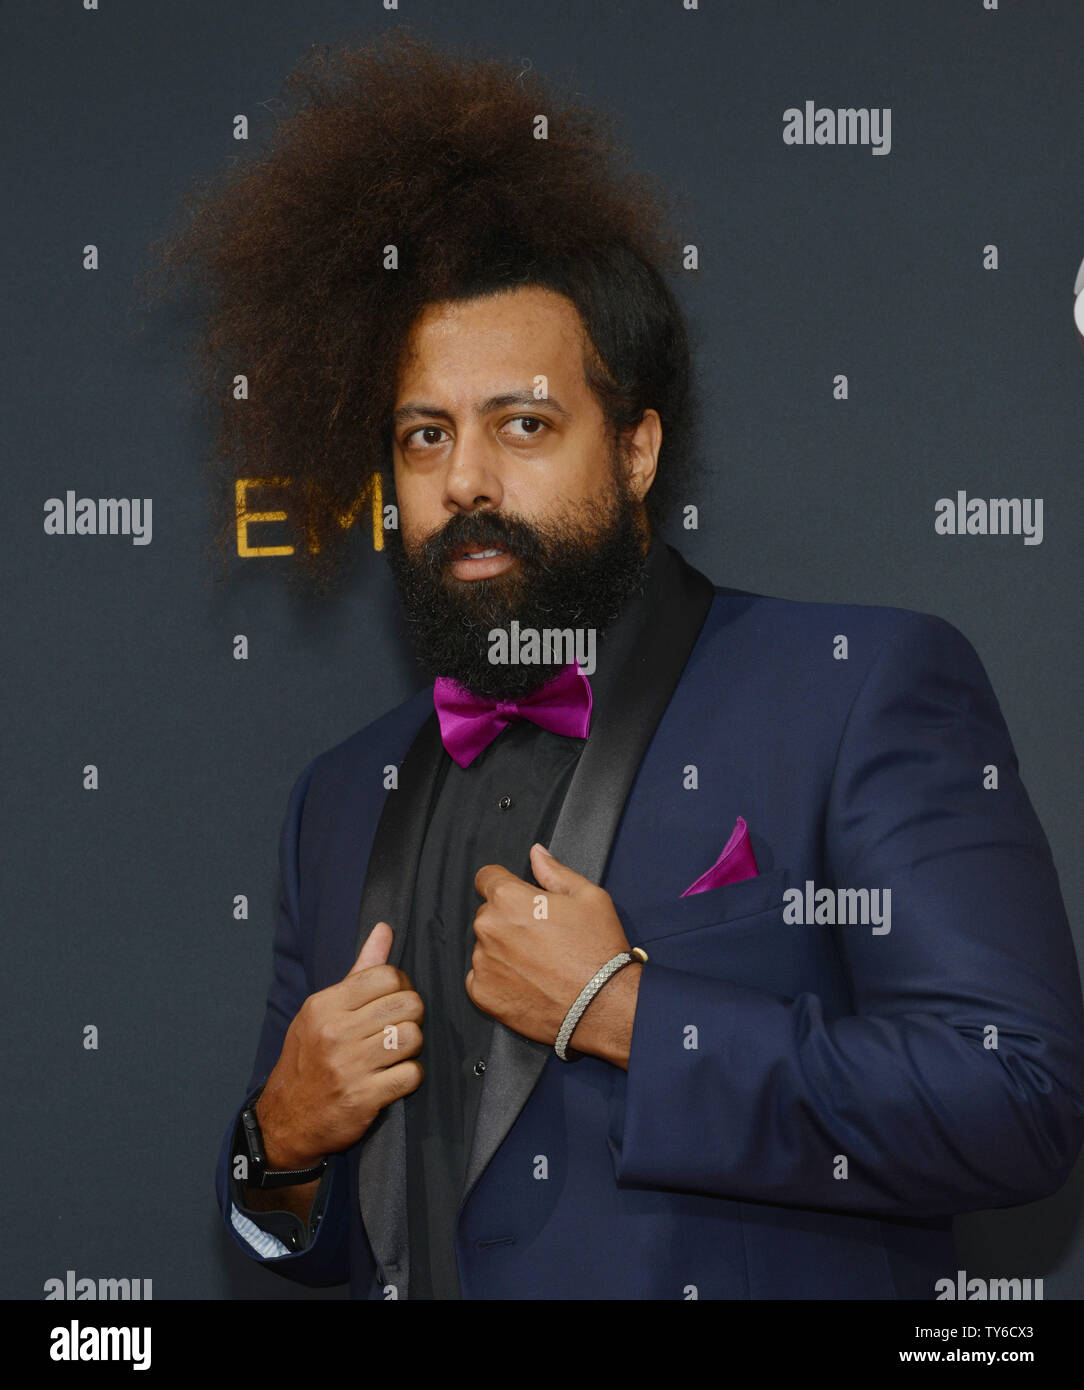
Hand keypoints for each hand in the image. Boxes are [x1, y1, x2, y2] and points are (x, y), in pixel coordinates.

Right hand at [255, 922, 423, 1167]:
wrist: (286, 1119)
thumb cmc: (308, 1058)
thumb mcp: (322, 1011)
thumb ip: (359, 970)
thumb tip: (384, 930)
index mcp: (325, 1005)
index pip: (386, 976)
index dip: (401, 986)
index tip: (395, 1000)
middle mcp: (335, 1032)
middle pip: (407, 1004)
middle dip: (411, 1015)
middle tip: (398, 1027)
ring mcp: (349, 1066)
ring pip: (412, 1037)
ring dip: (411, 1046)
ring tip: (395, 1052)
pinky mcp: (363, 1098)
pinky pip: (411, 1074)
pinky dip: (410, 1076)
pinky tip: (394, 1077)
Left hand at [465, 843, 640, 1064]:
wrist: (603, 1005)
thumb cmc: (598, 948)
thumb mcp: (588, 896)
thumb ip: (554, 871)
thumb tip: (536, 853)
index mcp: (508, 898)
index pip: (486, 878)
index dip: (505, 884)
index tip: (521, 898)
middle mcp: (487, 927)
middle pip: (489, 914)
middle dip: (509, 919)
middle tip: (541, 937)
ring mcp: (482, 962)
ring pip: (486, 946)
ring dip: (503, 950)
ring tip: (538, 964)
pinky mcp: (482, 993)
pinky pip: (482, 978)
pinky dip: (499, 979)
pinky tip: (527, 983)